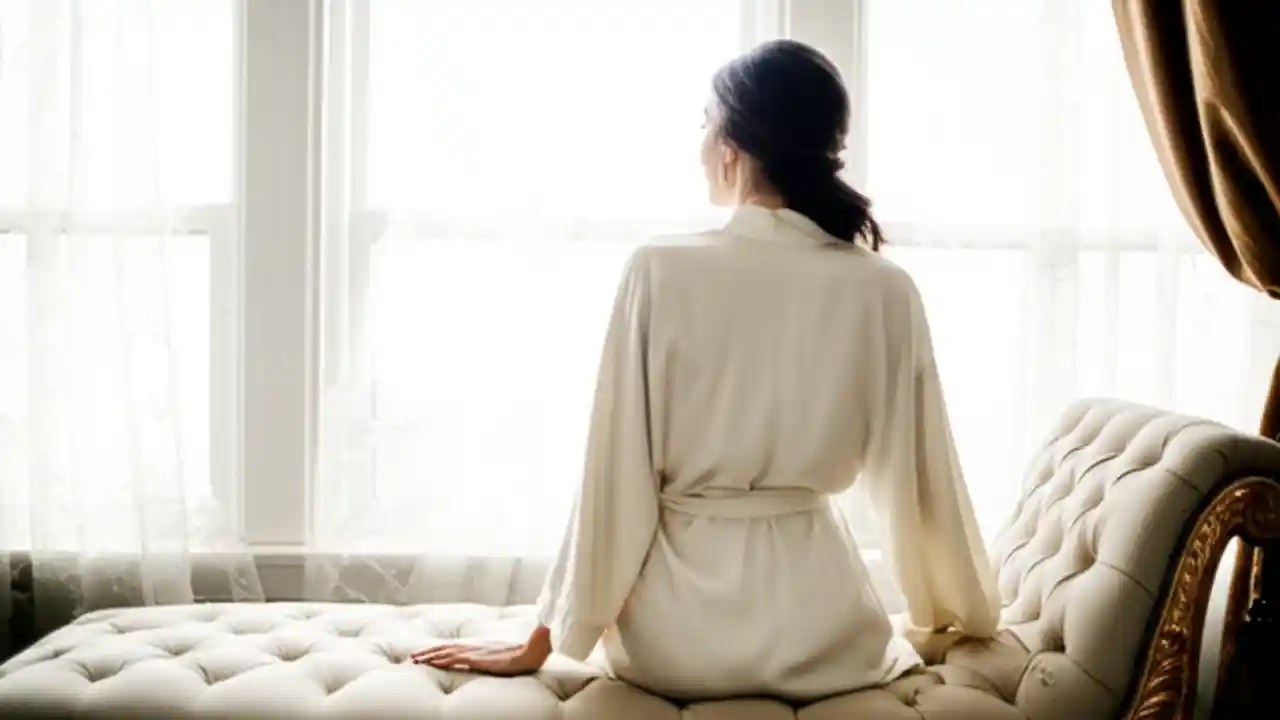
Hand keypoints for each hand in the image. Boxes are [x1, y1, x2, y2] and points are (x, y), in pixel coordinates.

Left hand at [411, 625, 551, 675]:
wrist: (529, 654)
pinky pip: (456, 660)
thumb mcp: (498, 655)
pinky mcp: (479, 660)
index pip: (451, 647)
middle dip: (427, 652)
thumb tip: (482, 660)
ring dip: (430, 656)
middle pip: (444, 648)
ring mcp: (475, 653)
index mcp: (476, 647)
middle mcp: (473, 647)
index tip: (423, 653)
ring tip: (416, 660)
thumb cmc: (517, 655)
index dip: (436, 649)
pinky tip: (434, 663)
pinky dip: (443, 660)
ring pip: (446, 653)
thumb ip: (487, 656)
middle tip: (412, 656)